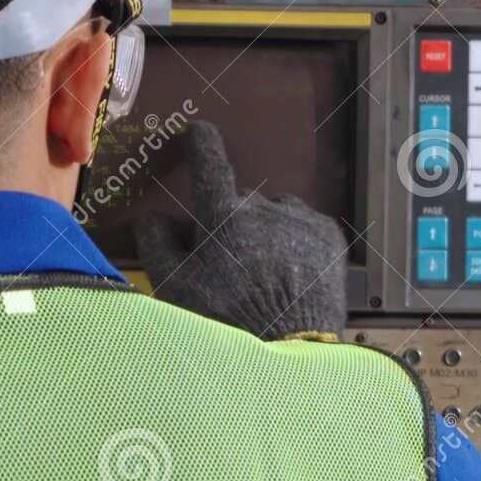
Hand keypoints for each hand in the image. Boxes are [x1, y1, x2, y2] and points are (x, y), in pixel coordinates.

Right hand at [134, 122, 348, 340]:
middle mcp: (264, 207)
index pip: (208, 160)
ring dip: (266, 232)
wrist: (291, 348)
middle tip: (230, 267)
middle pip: (240, 202)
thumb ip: (158, 244)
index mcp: (223, 216)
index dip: (200, 141)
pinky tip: (289, 275)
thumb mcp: (176, 288)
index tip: (198, 132)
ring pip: (274, 214)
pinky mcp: (328, 236)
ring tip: (264, 275)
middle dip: (232, 224)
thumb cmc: (227, 321)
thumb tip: (152, 215)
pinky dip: (295, 243)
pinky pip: (304, 227)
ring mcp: (300, 219)